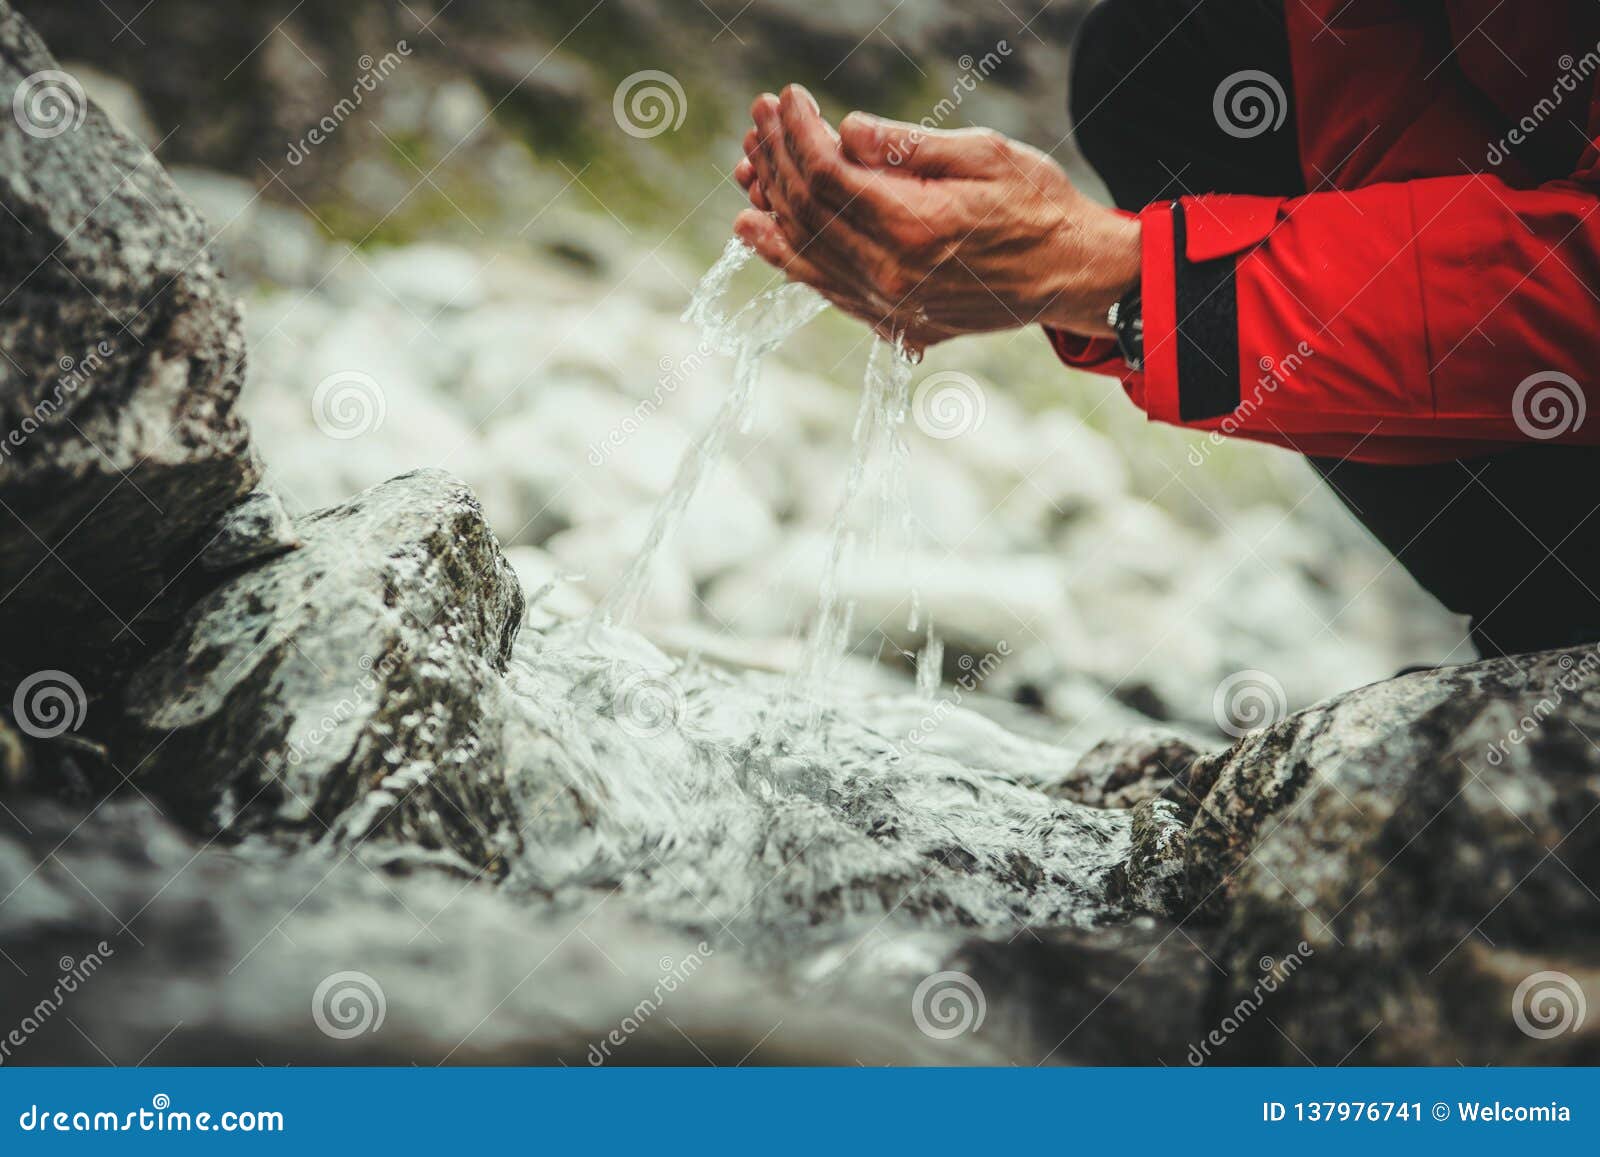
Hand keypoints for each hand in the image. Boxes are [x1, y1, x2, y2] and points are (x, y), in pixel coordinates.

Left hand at [732, 85, 1140, 351]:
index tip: (788, 97)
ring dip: (769, 209)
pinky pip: (826, 288)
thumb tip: (846, 131)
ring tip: (746, 168)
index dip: (798, 132)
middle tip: (761, 120)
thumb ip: (908, 148)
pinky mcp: (897, 322)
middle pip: (808, 214)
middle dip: (777, 159)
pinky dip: (788, 256)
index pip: (827, 175)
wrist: (1074, 275)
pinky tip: (763, 231)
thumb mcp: (985, 155)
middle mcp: (894, 277)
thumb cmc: (1039, 206)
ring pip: (806, 256)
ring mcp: (892, 307)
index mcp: (915, 229)